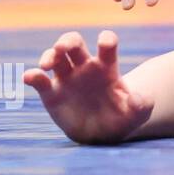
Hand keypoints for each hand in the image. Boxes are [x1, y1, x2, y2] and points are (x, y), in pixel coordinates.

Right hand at [22, 31, 153, 144]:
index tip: (105, 42)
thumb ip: (142, 104)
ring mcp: (67, 78)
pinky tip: (31, 77)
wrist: (103, 135)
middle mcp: (85, 68)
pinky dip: (33, 76)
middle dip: (68, 41)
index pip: (107, 45)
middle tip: (64, 47)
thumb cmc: (123, 118)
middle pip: (74, 43)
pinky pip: (39, 80)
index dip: (106, 39)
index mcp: (107, 67)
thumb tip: (136, 98)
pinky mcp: (52, 94)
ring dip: (49, 55)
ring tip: (47, 64)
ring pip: (54, 57)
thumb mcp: (138, 113)